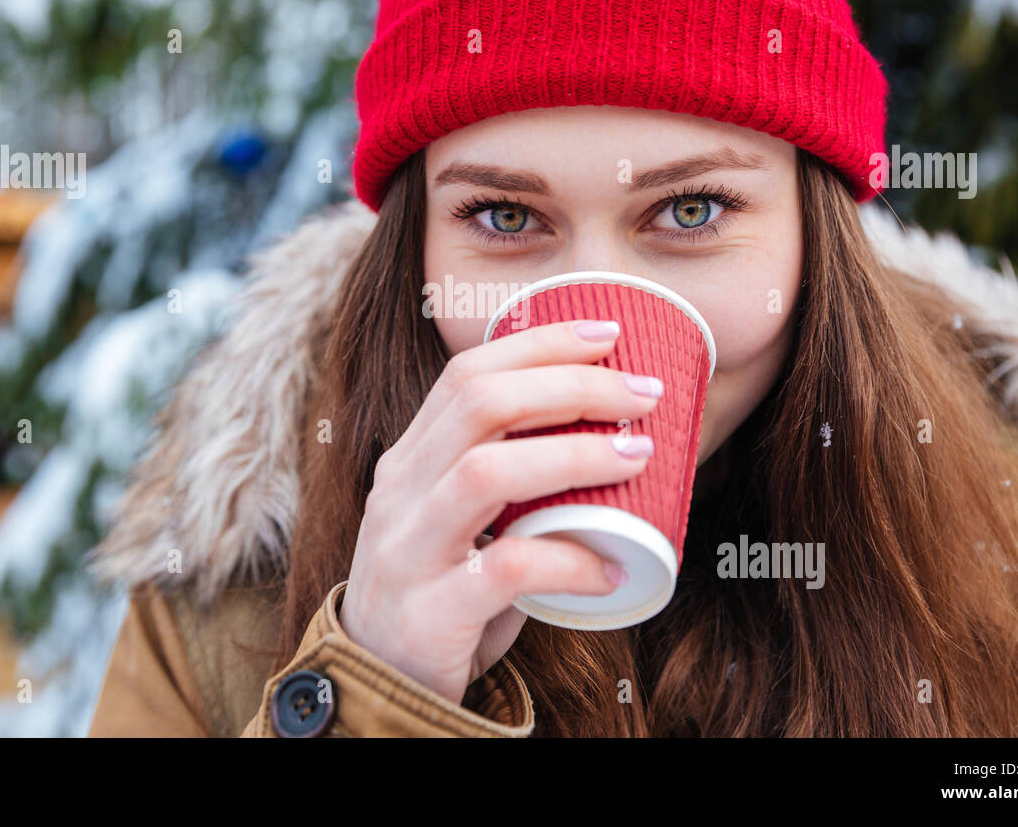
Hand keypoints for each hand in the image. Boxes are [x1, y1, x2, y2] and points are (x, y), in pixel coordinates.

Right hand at [338, 319, 661, 704]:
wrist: (377, 682)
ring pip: (486, 472)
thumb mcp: (461, 521)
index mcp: (410, 460)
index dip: (540, 344)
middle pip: (479, 403)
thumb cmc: (439, 591)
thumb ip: (510, 481)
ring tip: (636, 457)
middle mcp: (400, 491)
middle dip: (570, 385)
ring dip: (573, 455)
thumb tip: (612, 440)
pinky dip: (570, 560)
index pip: (467, 374)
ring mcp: (407, 549)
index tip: (607, 334)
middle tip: (640, 395)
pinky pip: (507, 569)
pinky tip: (611, 567)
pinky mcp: (428, 611)